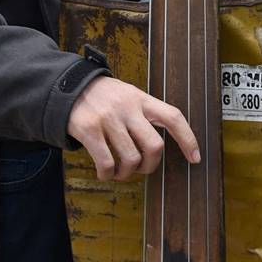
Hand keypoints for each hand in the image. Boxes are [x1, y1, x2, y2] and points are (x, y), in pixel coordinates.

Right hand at [67, 76, 200, 181]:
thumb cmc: (102, 97)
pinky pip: (106, 163)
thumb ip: (144, 114)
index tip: (195, 158)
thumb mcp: (128, 95)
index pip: (173, 117)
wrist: (67, 87)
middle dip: (150, 166)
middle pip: (154, 146)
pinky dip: (107, 174)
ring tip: (119, 172)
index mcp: (141, 99)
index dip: (188, 139)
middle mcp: (127, 107)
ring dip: (126, 174)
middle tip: (140, 169)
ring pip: (130, 159)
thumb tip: (158, 147)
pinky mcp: (89, 129)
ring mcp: (108, 118)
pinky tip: (104, 173)